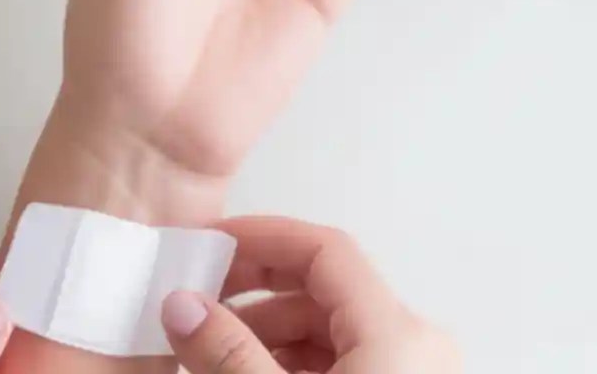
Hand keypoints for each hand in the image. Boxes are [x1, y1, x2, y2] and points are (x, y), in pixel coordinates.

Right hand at [160, 217, 460, 372]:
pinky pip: (337, 362)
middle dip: (252, 292)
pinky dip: (286, 362)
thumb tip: (180, 302)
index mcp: (399, 334)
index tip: (209, 242)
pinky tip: (240, 371)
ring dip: (263, 332)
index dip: (262, 236)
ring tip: (207, 349)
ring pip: (326, 329)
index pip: (325, 249)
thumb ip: (227, 352)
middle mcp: (415, 346)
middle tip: (196, 298)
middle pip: (322, 288)